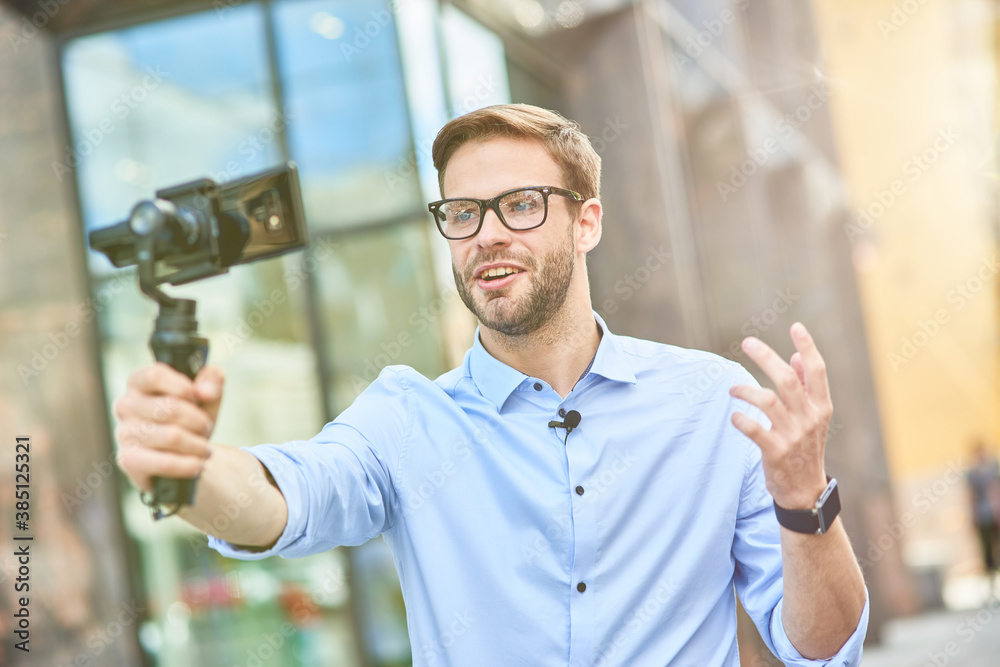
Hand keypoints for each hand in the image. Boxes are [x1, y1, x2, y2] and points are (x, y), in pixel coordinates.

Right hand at [113, 363, 224, 491]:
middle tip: (206, 428)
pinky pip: (167, 463)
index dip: (184, 387)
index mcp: (139, 383)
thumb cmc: (191, 421)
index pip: (155, 375)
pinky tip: (197, 464)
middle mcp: (125, 406)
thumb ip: (212, 382)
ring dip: (198, 445)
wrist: (183, 459)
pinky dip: (190, 465)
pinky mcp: (129, 461)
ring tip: (203, 448)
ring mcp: (124, 434)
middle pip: (171, 408)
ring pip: (173, 436)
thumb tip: (205, 391)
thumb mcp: (206, 398)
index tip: (197, 398)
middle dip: (199, 421)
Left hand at [729, 322, 831, 508]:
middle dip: (766, 357)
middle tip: (747, 342)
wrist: (804, 490)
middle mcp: (809, 417)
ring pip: (768, 400)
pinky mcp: (775, 451)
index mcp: (821, 406)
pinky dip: (741, 420)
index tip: (796, 326)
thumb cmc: (806, 447)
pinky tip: (734, 416)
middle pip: (786, 379)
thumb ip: (806, 387)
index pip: (817, 371)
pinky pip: (754, 429)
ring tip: (733, 389)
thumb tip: (796, 356)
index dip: (807, 347)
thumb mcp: (814, 418)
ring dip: (746, 389)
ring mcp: (793, 435)